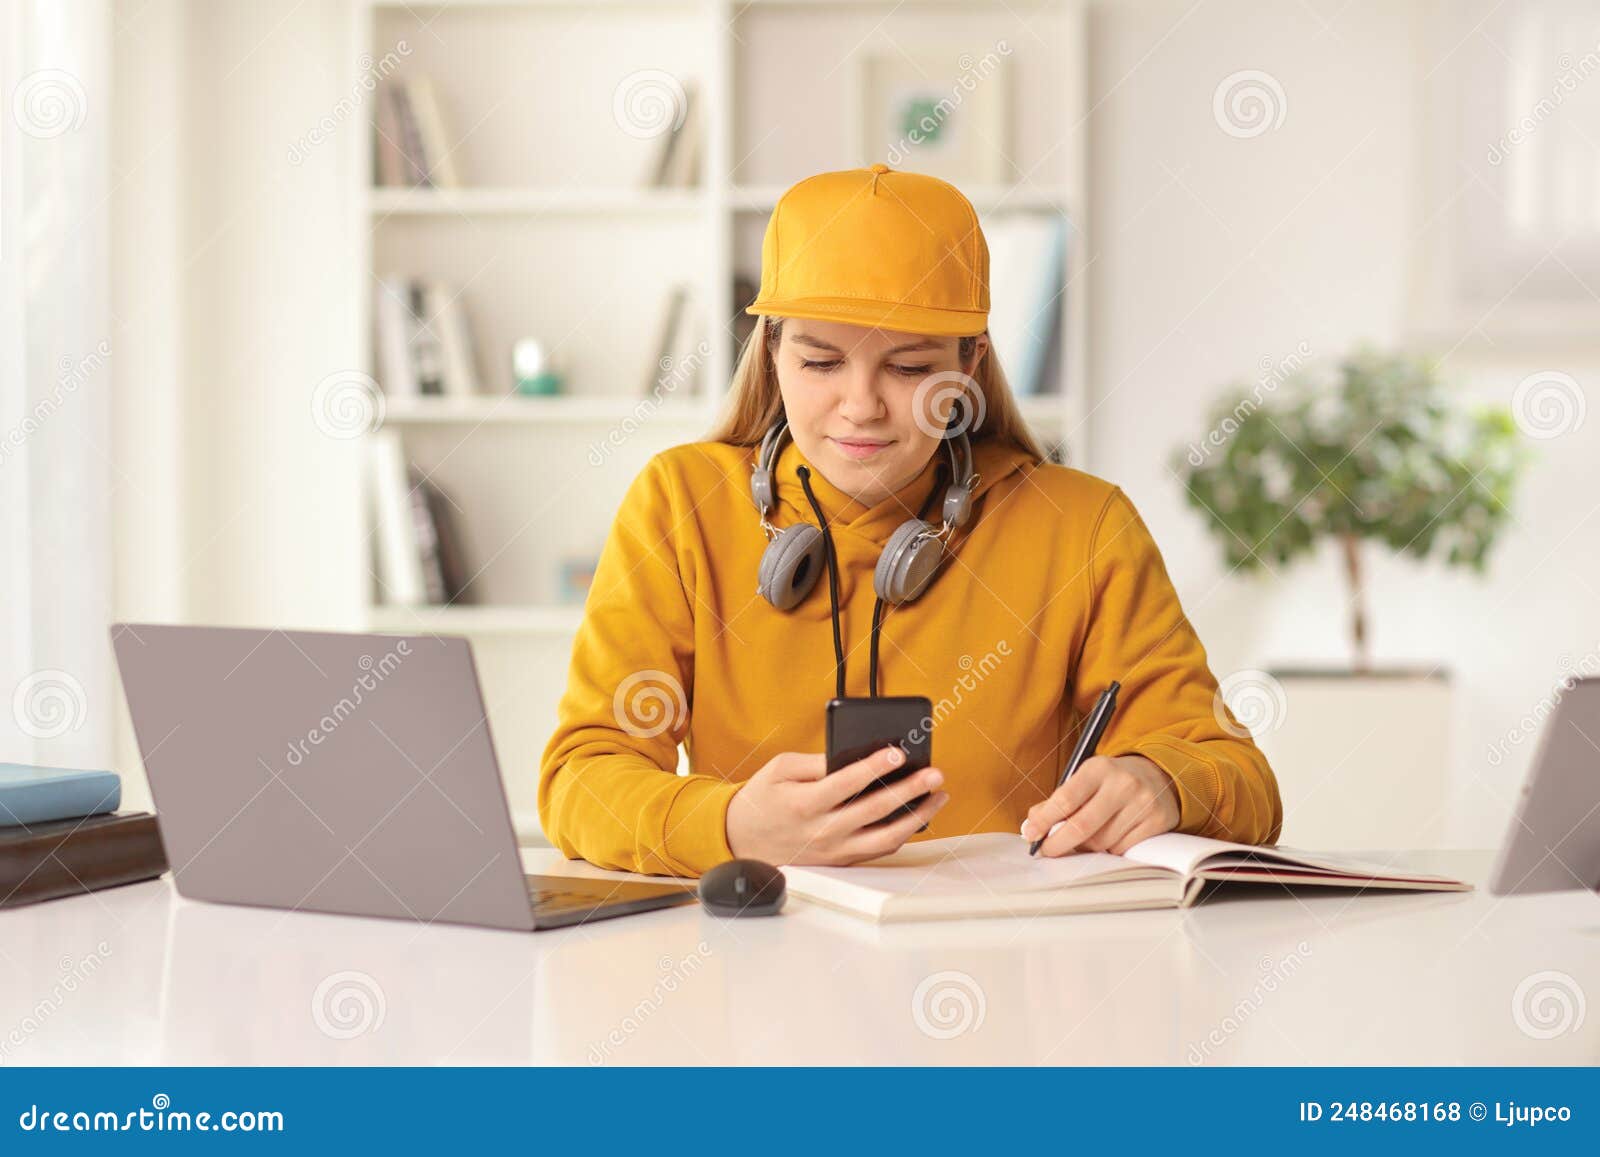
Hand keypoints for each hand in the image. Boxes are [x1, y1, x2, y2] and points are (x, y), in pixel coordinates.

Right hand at [725, 746, 948, 866]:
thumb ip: (815, 763)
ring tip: (938, 795)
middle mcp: (822, 831)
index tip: (897, 752)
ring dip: (917, 816)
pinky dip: (903, 833)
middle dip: (909, 790)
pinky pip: (879, 850)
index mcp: (804, 804)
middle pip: (874, 811)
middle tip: (934, 773)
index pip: (845, 784)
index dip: (873, 767)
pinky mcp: (841, 861)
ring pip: (885, 838)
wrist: (740, 840)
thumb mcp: (779, 769)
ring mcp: (834, 850)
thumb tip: (851, 756)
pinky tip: (918, 814)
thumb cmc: (762, 800)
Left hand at [1020, 754, 1179, 855]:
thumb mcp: (1085, 779)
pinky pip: (1122, 850)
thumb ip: (1057, 800)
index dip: (1044, 821)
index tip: (1031, 834)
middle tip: (1047, 850)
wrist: (1158, 776)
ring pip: (1101, 842)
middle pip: (1082, 826)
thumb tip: (1031, 825)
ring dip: (1087, 847)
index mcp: (1099, 768)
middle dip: (1059, 843)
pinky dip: (1110, 850)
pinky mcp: (1157, 821)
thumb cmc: (1112, 781)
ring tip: (1087, 838)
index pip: (1066, 799)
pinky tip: (1111, 838)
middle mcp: (1123, 784)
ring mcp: (1143, 803)